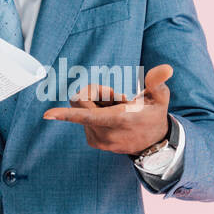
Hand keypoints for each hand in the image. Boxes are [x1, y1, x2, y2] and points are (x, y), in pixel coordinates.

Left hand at [41, 63, 172, 154]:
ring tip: (118, 111)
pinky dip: (95, 114)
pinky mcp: (93, 142)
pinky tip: (112, 119)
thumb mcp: (160, 98)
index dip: (67, 114)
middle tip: (117, 97)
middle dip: (95, 92)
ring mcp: (98, 139)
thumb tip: (166, 68)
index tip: (47, 115)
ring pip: (82, 110)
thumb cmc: (155, 115)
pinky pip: (84, 119)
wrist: (154, 145)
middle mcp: (105, 132)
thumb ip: (158, 82)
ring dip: (97, 104)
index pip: (88, 115)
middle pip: (82, 100)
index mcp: (119, 119)